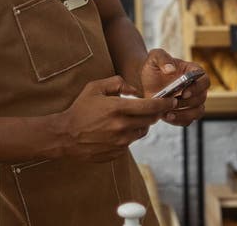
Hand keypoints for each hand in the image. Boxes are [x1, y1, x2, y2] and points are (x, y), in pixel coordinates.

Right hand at [55, 76, 176, 161]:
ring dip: (141, 125)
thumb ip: (117, 83)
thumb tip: (134, 89)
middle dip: (154, 113)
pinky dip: (129, 135)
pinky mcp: (117, 152)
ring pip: (142, 132)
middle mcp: (122, 126)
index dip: (164, 103)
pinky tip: (117, 130)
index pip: (150, 106)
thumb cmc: (80, 109)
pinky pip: (130, 143)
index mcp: (118, 108)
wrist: (65, 135)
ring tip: (131, 119)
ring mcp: (120, 142)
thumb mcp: (94, 88)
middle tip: (153, 109)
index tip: (171, 101)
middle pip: (150, 120)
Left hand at [139, 49, 208, 126]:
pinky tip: (167, 116)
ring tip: (168, 113)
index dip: (197, 88)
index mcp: (194, 71)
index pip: (205, 80)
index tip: (184, 93)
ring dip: (185, 114)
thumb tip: (171, 70)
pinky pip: (188, 120)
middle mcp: (197, 87)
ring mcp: (192, 102)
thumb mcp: (154, 57)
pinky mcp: (185, 112)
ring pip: (198, 112)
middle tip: (173, 103)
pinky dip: (179, 120)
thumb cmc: (154, 67)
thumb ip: (162, 58)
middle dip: (188, 103)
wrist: (146, 82)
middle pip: (202, 98)